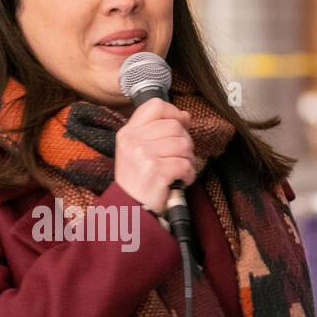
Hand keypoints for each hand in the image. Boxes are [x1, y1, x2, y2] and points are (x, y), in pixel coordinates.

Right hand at [114, 98, 195, 214]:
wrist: (130, 210)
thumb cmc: (138, 182)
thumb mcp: (136, 151)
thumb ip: (156, 131)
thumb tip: (185, 116)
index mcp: (128, 133)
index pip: (155, 106)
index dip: (174, 112)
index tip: (181, 125)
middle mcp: (133, 141)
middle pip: (174, 126)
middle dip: (185, 142)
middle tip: (180, 157)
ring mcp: (144, 155)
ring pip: (183, 144)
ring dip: (188, 159)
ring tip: (180, 170)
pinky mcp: (156, 171)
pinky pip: (185, 164)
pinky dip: (189, 174)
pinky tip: (180, 180)